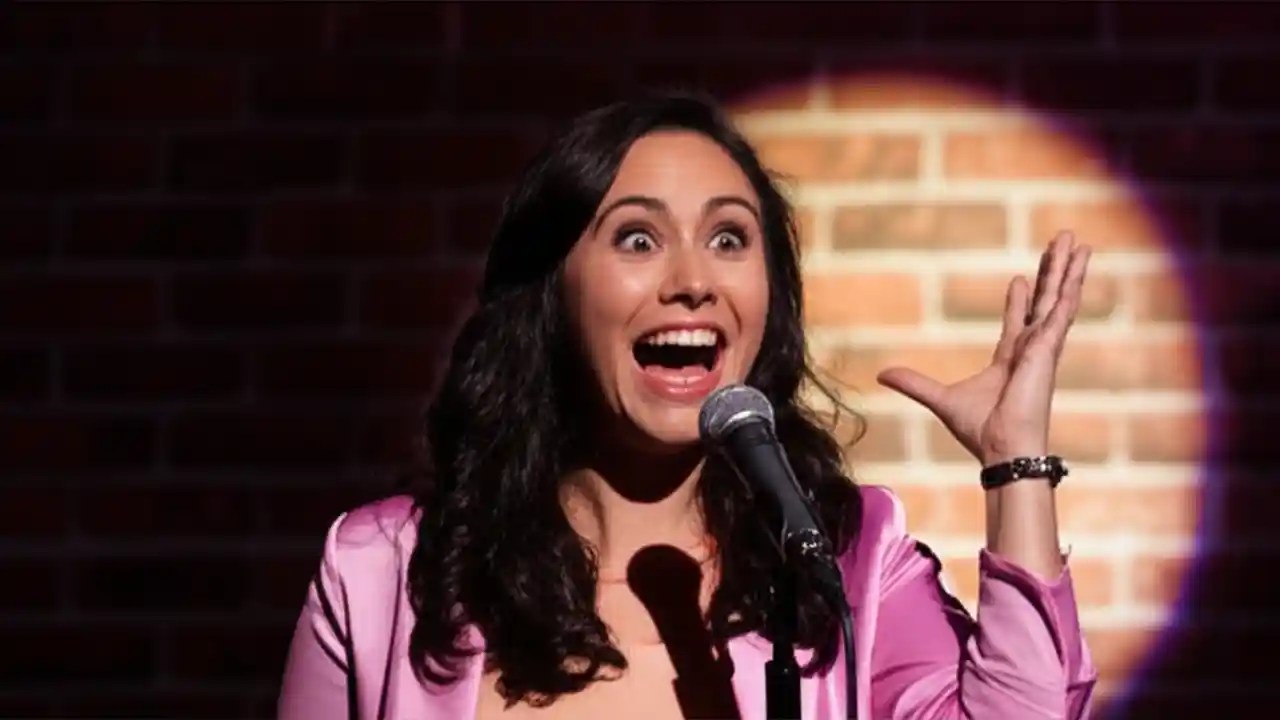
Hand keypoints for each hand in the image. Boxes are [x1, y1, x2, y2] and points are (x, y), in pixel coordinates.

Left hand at [876, 231, 1091, 466]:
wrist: (1002, 448)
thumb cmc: (980, 431)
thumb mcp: (940, 399)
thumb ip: (914, 383)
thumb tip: (883, 374)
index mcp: (1010, 359)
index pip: (1018, 321)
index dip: (1019, 300)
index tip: (1020, 278)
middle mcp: (1031, 350)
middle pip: (1043, 302)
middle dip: (1052, 273)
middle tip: (1062, 244)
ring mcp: (1043, 348)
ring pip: (1058, 299)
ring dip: (1068, 270)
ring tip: (1078, 241)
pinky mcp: (1048, 349)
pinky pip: (1061, 310)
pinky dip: (1070, 287)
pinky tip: (1079, 264)